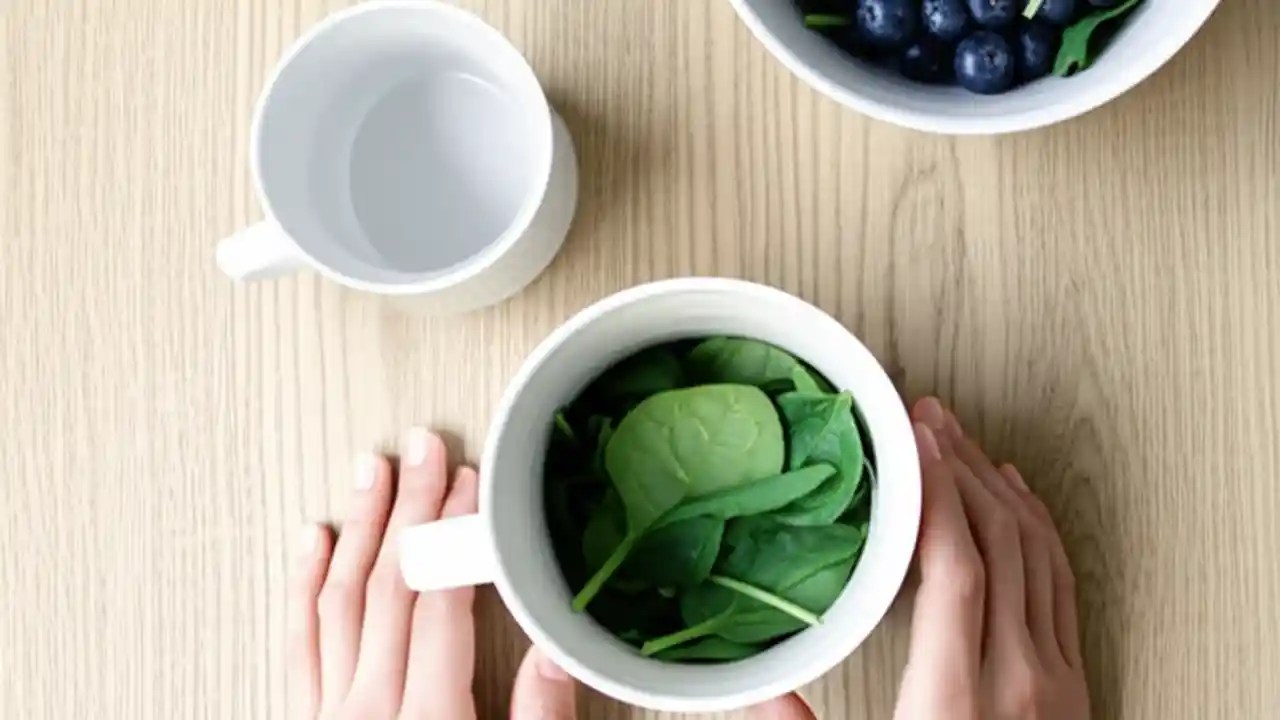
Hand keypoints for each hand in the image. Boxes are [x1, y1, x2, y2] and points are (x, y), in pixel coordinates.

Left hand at [287, 428, 577, 718]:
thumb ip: (536, 716)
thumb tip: (554, 652)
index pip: (440, 603)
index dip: (455, 537)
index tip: (469, 487)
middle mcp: (369, 712)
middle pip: (390, 587)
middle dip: (411, 508)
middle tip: (422, 451)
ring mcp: (329, 714)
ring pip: (339, 602)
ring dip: (359, 528)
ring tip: (372, 473)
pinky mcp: (306, 717)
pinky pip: (298, 640)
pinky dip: (306, 584)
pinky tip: (315, 540)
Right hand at [893, 398, 1088, 719]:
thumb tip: (753, 686)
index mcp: (954, 703)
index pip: (955, 568)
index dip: (936, 492)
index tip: (916, 443)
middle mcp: (1017, 683)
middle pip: (999, 545)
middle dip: (960, 468)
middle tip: (930, 422)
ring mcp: (1055, 683)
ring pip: (1037, 556)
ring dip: (997, 487)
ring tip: (964, 444)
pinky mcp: (1074, 688)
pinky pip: (1062, 587)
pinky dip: (1039, 529)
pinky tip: (1017, 499)